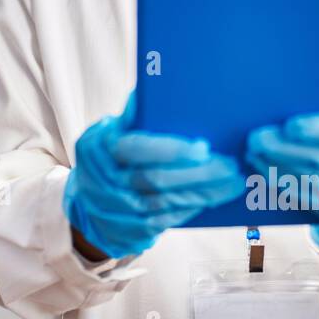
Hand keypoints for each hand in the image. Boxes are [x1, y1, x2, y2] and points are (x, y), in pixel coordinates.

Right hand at [64, 93, 246, 259]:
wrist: (87, 202)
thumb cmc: (108, 156)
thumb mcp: (110, 130)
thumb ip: (133, 116)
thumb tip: (158, 85)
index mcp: (97, 148)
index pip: (135, 149)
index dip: (170, 150)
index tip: (204, 147)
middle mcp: (100, 182)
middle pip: (153, 180)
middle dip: (196, 174)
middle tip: (230, 166)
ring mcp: (110, 211)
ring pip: (162, 204)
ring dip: (202, 195)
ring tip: (232, 183)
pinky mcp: (125, 233)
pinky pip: (162, 222)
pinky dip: (189, 210)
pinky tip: (211, 199)